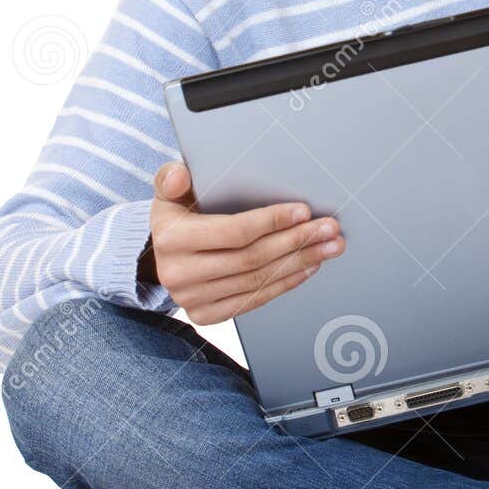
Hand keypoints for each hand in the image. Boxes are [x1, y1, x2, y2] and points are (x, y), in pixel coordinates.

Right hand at [144, 162, 344, 325]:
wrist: (159, 258)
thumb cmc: (175, 217)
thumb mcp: (167, 193)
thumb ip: (171, 179)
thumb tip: (179, 173)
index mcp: (171, 238)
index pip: (233, 232)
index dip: (271, 222)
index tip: (303, 212)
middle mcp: (179, 273)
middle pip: (251, 259)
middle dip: (297, 242)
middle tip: (328, 229)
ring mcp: (192, 298)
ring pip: (257, 281)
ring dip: (300, 263)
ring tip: (328, 247)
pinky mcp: (205, 315)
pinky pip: (253, 301)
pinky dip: (285, 283)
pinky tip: (307, 268)